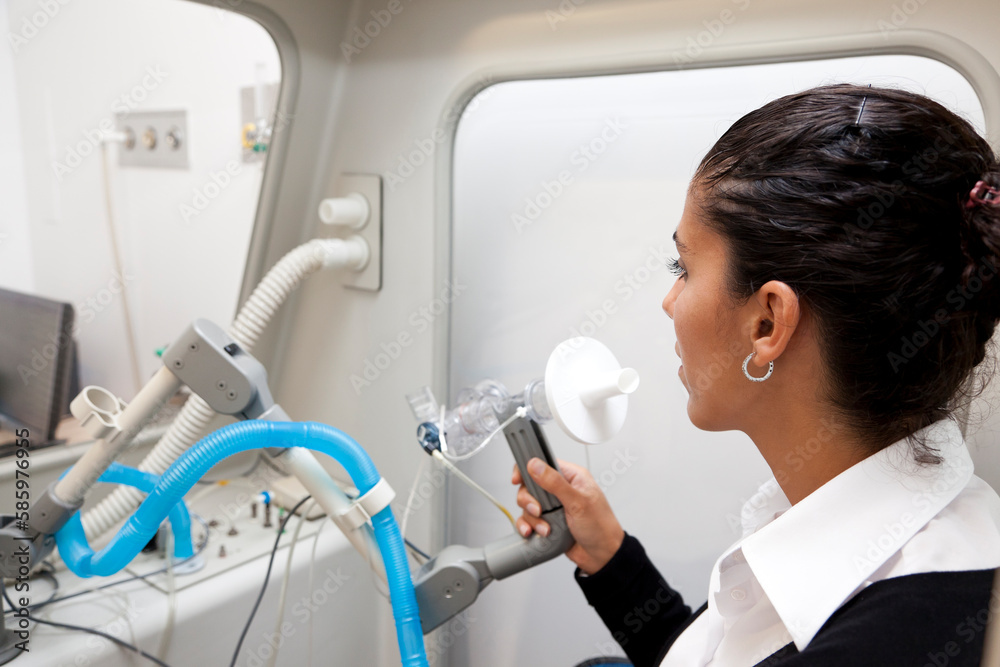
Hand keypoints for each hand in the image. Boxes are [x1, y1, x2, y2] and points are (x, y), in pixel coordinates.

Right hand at [512, 457, 624, 574]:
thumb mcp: (578, 502)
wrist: (602, 556)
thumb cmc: (600, 527)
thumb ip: (555, 483)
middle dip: (529, 500)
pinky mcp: (548, 521)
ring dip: (532, 518)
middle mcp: (561, 489)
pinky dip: (528, 526)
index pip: (543, 464)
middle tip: (538, 510)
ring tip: (545, 527)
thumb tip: (535, 465)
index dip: (527, 469)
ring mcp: (553, 506)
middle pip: (530, 485)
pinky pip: (528, 520)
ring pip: (528, 504)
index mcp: (571, 477)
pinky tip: (534, 532)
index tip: (517, 479)